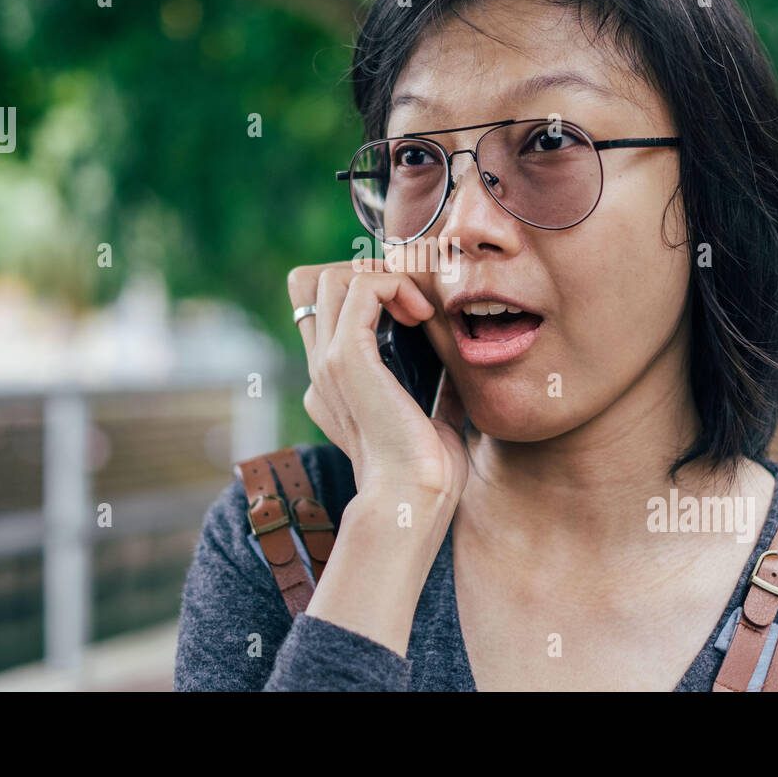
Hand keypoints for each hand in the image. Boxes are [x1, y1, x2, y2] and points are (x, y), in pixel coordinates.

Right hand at [287, 258, 469, 505]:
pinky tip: (421, 312)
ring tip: (419, 308)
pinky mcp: (345, 358)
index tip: (413, 312)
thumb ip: (435, 384)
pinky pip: (359, 287)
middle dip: (373, 276)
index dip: (366, 293)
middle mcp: (320, 369)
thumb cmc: (426, 471)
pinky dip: (394, 284)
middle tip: (416, 304)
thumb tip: (457, 361)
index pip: (326, 311)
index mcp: (333, 383)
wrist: (412, 500)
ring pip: (333, 277)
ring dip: (383, 277)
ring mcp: (327, 361)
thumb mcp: (432, 415)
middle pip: (320, 284)